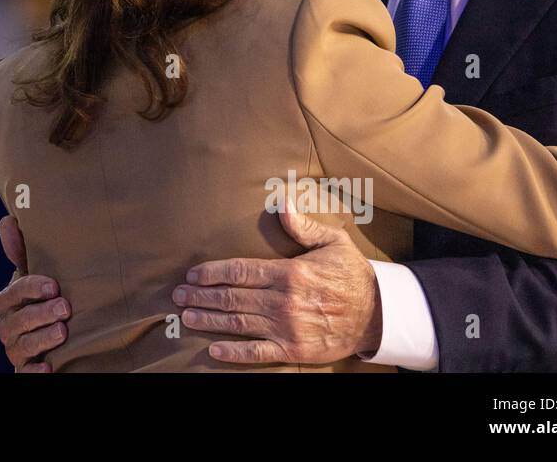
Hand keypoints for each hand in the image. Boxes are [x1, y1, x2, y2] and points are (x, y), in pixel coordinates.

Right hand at [0, 215, 69, 371]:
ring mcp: (16, 350)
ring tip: (64, 331)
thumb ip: (24, 254)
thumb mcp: (38, 279)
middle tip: (65, 307)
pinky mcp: (25, 370)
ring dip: (42, 338)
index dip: (30, 288)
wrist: (57, 341)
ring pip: (22, 346)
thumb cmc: (47, 301)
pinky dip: (35, 371)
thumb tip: (7, 220)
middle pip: (16, 321)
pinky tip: (50, 368)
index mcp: (10, 302)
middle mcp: (8, 327)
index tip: (54, 284)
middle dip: (39, 314)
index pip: (12, 294)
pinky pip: (25, 374)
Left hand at [172, 203, 381, 365]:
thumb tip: (281, 203)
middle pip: (232, 297)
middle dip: (202, 297)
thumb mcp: (332, 242)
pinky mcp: (294, 350)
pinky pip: (259, 353)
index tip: (193, 274)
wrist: (379, 313)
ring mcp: (287, 328)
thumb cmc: (352, 274)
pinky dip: (235, 354)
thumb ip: (302, 225)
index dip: (212, 273)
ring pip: (239, 323)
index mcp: (289, 273)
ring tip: (186, 317)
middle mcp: (283, 301)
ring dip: (210, 321)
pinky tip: (215, 350)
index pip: (240, 270)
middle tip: (178, 296)